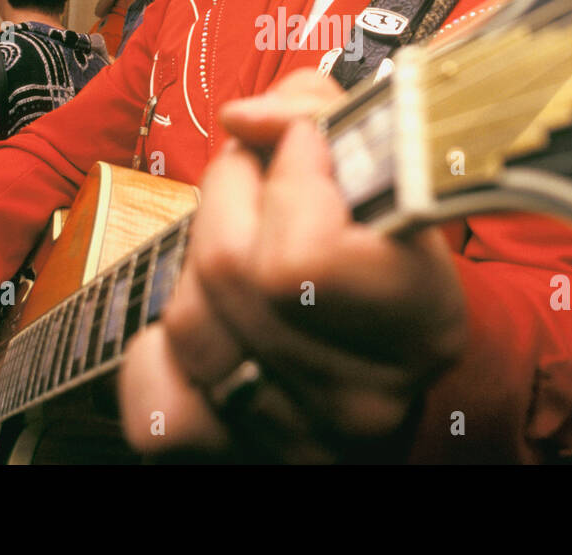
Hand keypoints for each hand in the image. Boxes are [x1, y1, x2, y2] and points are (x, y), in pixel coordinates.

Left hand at [117, 70, 466, 461]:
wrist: (391, 366)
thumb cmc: (386, 251)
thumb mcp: (385, 167)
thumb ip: (318, 113)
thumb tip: (242, 118)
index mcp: (420, 323)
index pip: (307, 256)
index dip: (291, 177)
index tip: (307, 151)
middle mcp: (361, 397)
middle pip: (229, 269)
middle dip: (229, 193)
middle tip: (259, 184)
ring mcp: (294, 437)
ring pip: (186, 319)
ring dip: (197, 263)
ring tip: (240, 248)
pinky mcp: (229, 459)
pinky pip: (151, 385)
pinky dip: (160, 344)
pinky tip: (211, 324)